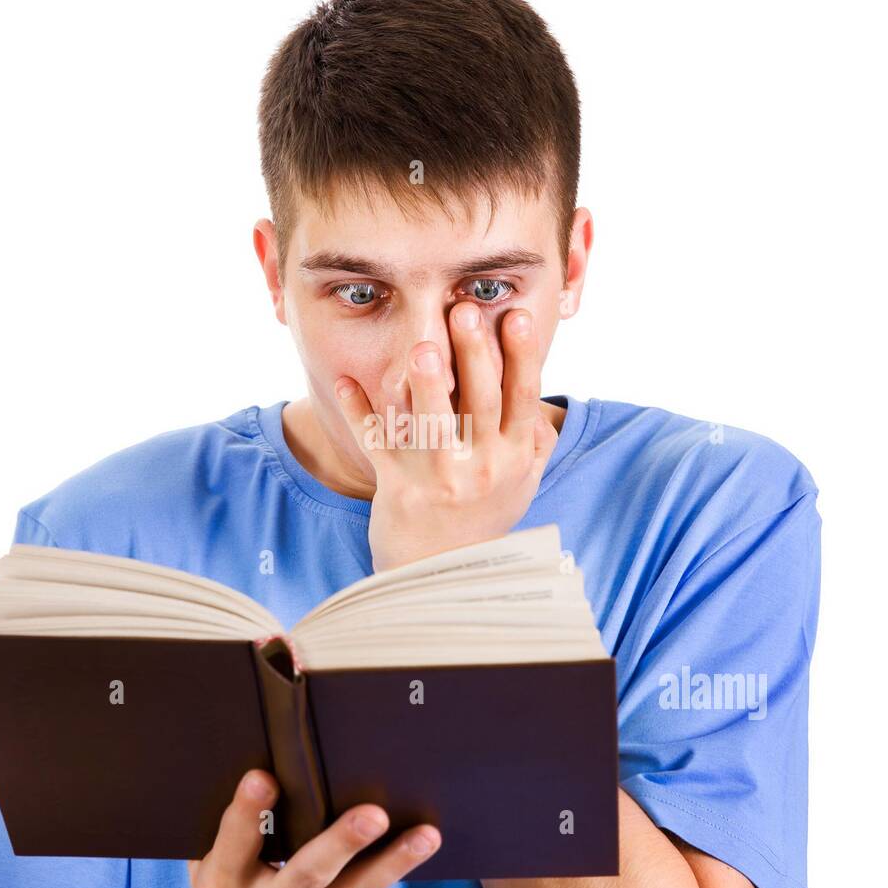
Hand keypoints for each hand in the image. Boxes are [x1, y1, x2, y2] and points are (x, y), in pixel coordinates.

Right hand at [172, 769, 440, 887]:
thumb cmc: (233, 873)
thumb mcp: (220, 855)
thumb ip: (244, 817)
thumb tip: (272, 748)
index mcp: (225, 880)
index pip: (235, 844)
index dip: (247, 812)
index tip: (263, 777)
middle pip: (307, 874)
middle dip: (340, 844)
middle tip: (373, 816)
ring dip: (392, 863)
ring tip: (426, 835)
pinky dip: (397, 867)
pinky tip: (425, 840)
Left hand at [334, 304, 557, 571]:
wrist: (440, 575)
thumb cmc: (481, 519)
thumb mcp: (520, 486)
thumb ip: (534, 444)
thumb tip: (541, 403)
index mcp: (513, 458)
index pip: (523, 398)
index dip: (521, 356)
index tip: (516, 316)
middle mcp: (481, 468)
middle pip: (481, 403)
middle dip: (475, 355)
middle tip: (465, 312)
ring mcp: (438, 480)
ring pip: (433, 426)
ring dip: (426, 385)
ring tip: (422, 347)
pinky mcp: (398, 490)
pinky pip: (378, 445)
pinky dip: (360, 413)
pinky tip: (346, 382)